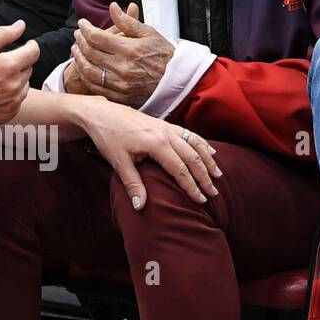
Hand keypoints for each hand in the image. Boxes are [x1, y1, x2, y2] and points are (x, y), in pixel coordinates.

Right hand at [0, 19, 38, 126]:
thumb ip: (2, 34)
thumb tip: (21, 26)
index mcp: (8, 66)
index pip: (34, 52)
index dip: (31, 46)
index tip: (27, 45)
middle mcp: (14, 86)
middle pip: (28, 68)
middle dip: (18, 63)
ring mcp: (12, 103)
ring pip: (24, 85)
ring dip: (16, 80)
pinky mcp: (8, 115)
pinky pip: (17, 101)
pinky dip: (11, 96)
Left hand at [71, 2, 175, 105]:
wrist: (177, 82)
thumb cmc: (165, 57)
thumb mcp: (149, 33)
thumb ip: (128, 21)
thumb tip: (113, 8)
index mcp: (130, 50)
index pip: (98, 37)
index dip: (86, 29)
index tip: (83, 24)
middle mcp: (124, 68)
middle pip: (91, 53)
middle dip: (80, 41)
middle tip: (78, 35)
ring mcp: (121, 84)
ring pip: (89, 71)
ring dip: (79, 59)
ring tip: (77, 50)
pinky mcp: (121, 97)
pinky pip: (96, 87)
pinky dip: (86, 76)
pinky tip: (85, 68)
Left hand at [81, 99, 221, 208]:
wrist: (102, 112)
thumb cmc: (108, 137)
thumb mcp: (118, 162)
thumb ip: (132, 184)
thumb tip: (140, 206)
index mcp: (156, 144)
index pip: (180, 170)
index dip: (192, 187)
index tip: (200, 200)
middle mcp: (166, 134)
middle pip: (192, 158)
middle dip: (205, 176)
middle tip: (214, 193)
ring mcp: (167, 127)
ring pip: (195, 144)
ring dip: (208, 160)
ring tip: (218, 175)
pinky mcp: (165, 124)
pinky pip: (189, 134)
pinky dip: (202, 144)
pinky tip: (210, 151)